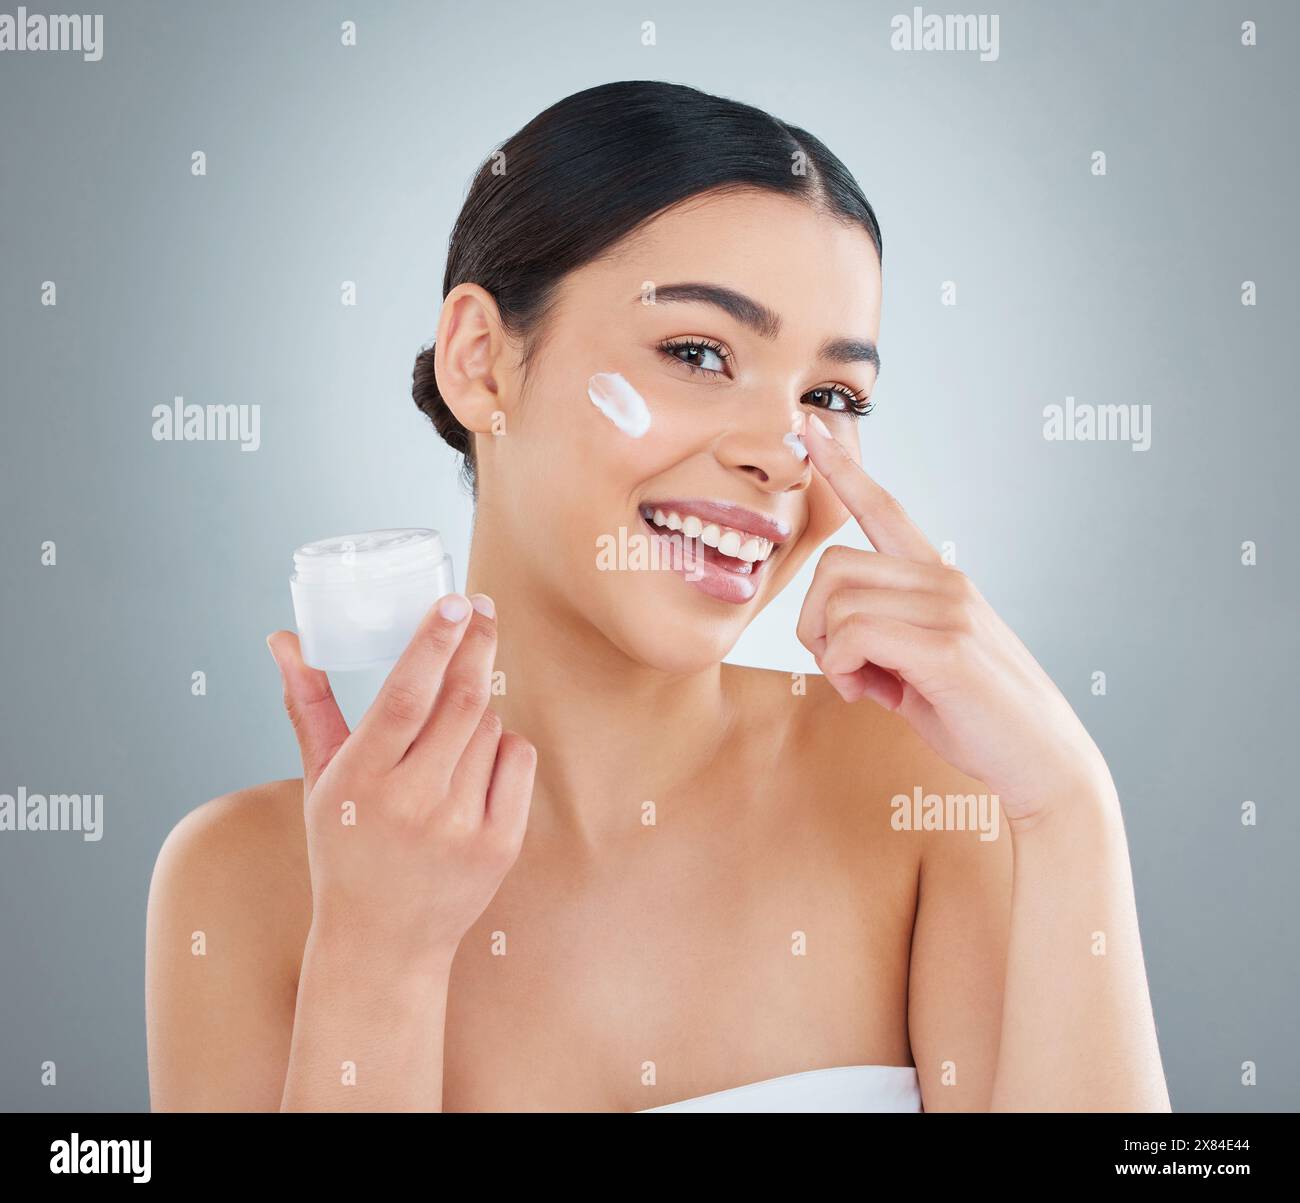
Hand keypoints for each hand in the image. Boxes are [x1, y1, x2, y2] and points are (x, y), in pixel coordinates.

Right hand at [267, 593, 535, 967]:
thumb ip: (308, 705)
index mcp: (361, 781)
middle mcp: (413, 803)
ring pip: (490, 725)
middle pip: (461, 700)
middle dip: (475, 644)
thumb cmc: (346, 849)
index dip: (432, 643)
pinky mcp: (500, 844)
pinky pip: (518, 757)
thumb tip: (283, 639)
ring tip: (447, 741)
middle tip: (481, 608)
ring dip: (477, 711)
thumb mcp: (321, 781)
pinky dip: (502, 745)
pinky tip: (475, 764)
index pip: (404, 697)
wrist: (382, 944)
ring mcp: (461, 826)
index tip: (454, 600)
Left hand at [796, 414, 1113, 824]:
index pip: (885, 508)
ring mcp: (949, 609)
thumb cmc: (980, 720)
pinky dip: (841, 670)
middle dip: (814, 622)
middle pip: (833, 565)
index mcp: (940, 580)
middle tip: (839, 668)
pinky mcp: (946, 647)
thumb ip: (881, 641)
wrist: (1043, 765)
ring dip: (829, 652)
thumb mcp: (921, 670)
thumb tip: (837, 645)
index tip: (810, 426)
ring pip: (837, 601)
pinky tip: (868, 694)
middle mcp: (945, 581)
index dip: (843, 468)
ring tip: (863, 686)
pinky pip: (852, 635)